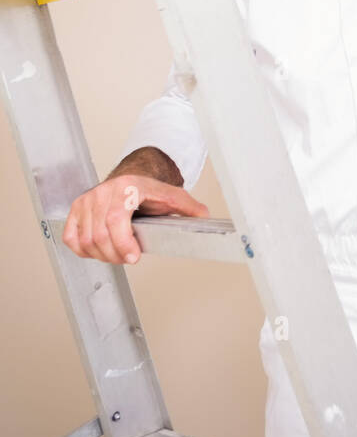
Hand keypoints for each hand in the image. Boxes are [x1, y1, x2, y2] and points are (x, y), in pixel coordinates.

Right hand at [62, 173, 209, 264]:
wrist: (130, 177)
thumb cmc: (147, 190)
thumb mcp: (170, 195)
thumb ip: (188, 207)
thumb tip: (204, 217)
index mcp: (125, 188)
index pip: (115, 220)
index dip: (123, 243)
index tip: (133, 257)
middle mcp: (102, 193)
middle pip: (99, 235)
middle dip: (116, 254)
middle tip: (129, 258)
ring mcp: (86, 202)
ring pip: (85, 240)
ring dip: (102, 255)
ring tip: (117, 255)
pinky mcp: (76, 210)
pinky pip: (71, 238)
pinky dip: (83, 250)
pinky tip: (98, 251)